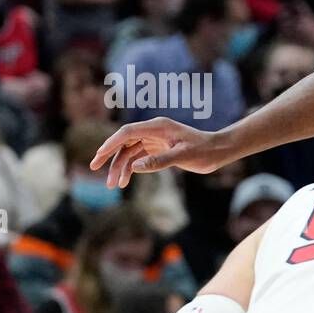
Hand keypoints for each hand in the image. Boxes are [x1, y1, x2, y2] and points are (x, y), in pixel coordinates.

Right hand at [91, 117, 228, 187]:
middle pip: (124, 141)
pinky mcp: (159, 149)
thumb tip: (135, 167)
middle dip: (109, 156)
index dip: (111, 143)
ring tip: (113, 185)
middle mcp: (153, 131)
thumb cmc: (205, 151)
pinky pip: (139, 158)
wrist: (219, 151)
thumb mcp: (183, 156)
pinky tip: (126, 181)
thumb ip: (159, 161)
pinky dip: (131, 168)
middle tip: (94, 168)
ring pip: (130, 152)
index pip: (127, 132)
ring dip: (120, 167)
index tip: (99, 156)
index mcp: (158, 127)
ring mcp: (155, 140)